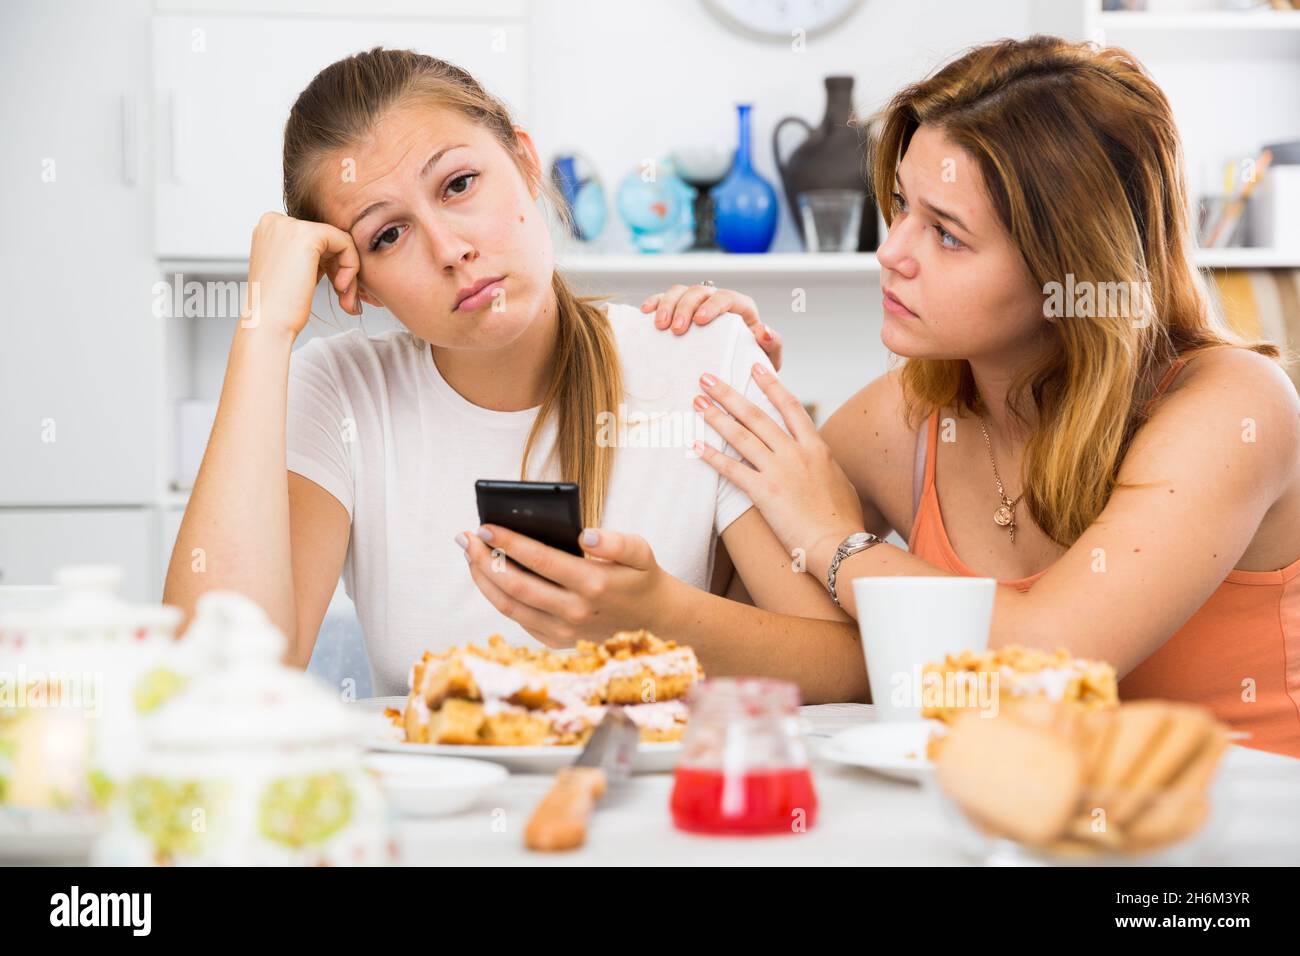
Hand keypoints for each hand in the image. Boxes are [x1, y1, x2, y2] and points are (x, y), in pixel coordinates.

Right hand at [242, 211, 361, 339]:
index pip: (314, 238)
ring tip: (344, 299)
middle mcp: (276, 221)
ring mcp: (289, 225)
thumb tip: (336, 252)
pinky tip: (340, 287)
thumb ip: (308, 256)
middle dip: (340, 270)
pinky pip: (344, 242)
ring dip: (348, 272)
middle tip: (345, 298)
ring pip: (338, 240)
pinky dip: (351, 266)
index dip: (330, 265)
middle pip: (327, 239)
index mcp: (269, 228)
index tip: (335, 289)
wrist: (268, 324)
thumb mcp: (292, 271)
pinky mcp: (307, 235)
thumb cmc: (279, 307)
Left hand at [456, 524, 674, 647]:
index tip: (484, 527)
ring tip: (469, 556)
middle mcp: (575, 611)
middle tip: (465, 538)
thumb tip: (586, 534)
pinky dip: (498, 598)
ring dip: (484, 580)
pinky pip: (519, 620)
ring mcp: (564, 631)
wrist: (653, 621)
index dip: (509, 542)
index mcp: (594, 584)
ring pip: (510, 607)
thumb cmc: (640, 578)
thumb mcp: (640, 551)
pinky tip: (489, 577)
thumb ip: (617, 540)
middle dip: (485, 560)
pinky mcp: (556, 641)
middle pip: (516, 586)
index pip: (540, 560)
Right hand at [641, 284, 781, 370]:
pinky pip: (664, 299)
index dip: (712, 305)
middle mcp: (717, 302)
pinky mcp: (679, 312)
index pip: (726, 297)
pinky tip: (645, 312)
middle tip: (676, 330)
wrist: (736, 373)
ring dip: (667, 304)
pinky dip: (654, 302)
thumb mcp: (768, 359)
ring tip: (659, 325)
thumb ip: (772, 345)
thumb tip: (764, 330)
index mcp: (740, 309)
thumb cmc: (752, 365)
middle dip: (685, 307)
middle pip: (699, 291)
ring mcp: (696, 305)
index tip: (700, 321)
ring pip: (679, 291)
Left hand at [691, 364, 863, 579]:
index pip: (790, 406)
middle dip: (730, 394)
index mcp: (817, 448)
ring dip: (716, 417)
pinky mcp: (765, 492)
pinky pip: (732, 470)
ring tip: (697, 403)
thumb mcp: (839, 482)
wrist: (841, 544)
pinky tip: (695, 446)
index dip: (770, 384)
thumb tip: (817, 459)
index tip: (754, 367)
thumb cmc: (843, 520)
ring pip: (741, 436)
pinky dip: (712, 456)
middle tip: (708, 378)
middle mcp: (796, 453)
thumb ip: (823, 465)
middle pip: (757, 415)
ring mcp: (780, 471)